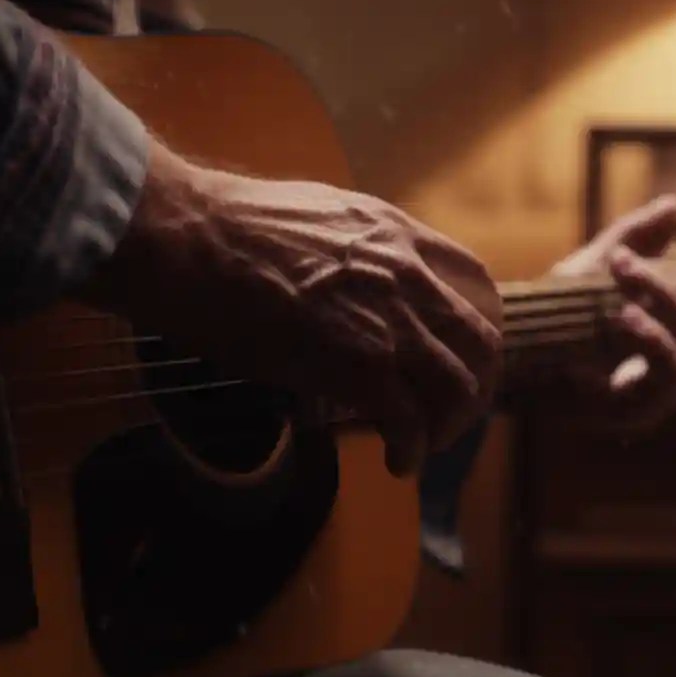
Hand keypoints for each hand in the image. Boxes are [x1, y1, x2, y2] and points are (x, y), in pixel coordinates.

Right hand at [82, 140, 501, 476]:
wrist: (193, 237)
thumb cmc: (231, 225)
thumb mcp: (320, 215)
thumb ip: (357, 248)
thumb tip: (353, 277)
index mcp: (399, 235)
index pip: (476, 280)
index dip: (478, 323)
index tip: (464, 350)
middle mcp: (409, 276)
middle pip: (481, 342)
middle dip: (476, 385)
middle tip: (453, 411)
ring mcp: (389, 323)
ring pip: (458, 387)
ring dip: (449, 425)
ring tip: (426, 443)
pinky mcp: (360, 367)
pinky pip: (409, 421)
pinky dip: (410, 449)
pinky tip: (396, 461)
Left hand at [550, 195, 675, 430]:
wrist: (504, 345)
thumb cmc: (550, 313)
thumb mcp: (596, 266)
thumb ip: (637, 237)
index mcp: (664, 352)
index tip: (625, 258)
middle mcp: (663, 382)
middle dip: (668, 291)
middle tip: (619, 265)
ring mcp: (649, 401)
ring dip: (664, 316)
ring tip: (620, 300)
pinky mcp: (631, 414)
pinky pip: (672, 376)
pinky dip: (652, 341)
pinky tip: (616, 319)